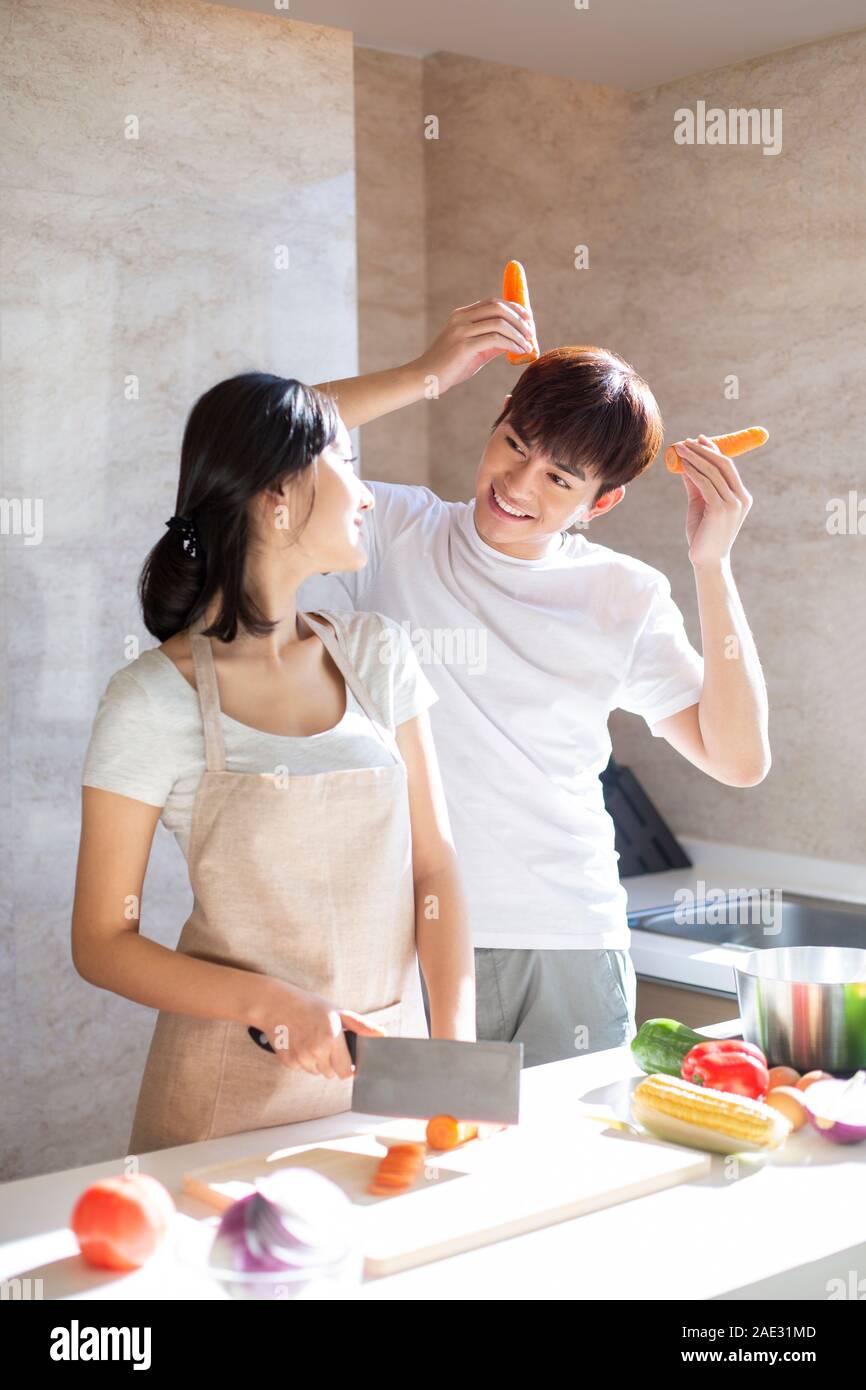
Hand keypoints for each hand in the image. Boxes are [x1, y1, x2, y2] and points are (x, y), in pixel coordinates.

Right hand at [252, 979, 386, 1080]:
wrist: (277, 1004)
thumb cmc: (309, 1006)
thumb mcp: (338, 1012)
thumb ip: (361, 1026)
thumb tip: (382, 1035)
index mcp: (331, 1038)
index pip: (346, 1072)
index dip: (348, 1067)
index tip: (345, 1059)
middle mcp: (316, 1050)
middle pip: (331, 1074)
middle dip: (332, 1063)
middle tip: (326, 1043)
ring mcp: (300, 1057)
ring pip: (316, 1072)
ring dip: (317, 1062)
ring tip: (312, 1041)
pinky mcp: (288, 1061)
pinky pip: (302, 1069)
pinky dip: (303, 1061)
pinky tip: (300, 1044)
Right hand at [414, 298, 535, 393]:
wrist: (424, 378)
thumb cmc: (448, 367)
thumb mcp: (473, 351)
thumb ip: (491, 343)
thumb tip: (515, 340)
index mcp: (462, 315)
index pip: (493, 302)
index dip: (514, 308)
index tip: (528, 319)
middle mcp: (461, 318)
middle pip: (498, 307)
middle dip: (520, 318)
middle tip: (531, 332)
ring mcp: (461, 331)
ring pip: (499, 323)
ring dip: (518, 333)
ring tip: (528, 345)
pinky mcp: (463, 346)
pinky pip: (495, 339)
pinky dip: (512, 344)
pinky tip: (519, 351)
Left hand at [672, 434, 752, 568]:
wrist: (707, 561)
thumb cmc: (703, 534)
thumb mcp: (700, 505)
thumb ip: (696, 485)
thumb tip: (686, 464)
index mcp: (741, 496)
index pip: (728, 466)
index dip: (713, 450)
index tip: (698, 439)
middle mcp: (741, 498)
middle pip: (723, 464)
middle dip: (704, 449)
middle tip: (686, 441)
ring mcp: (733, 504)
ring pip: (713, 472)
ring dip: (695, 457)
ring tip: (679, 449)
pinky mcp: (720, 510)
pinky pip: (705, 484)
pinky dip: (693, 471)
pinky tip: (682, 465)